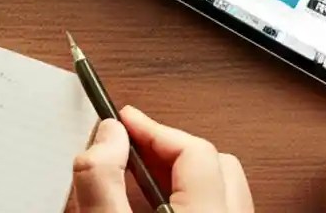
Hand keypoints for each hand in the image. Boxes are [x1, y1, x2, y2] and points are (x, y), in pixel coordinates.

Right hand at [69, 106, 253, 212]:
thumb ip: (102, 179)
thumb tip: (107, 134)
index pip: (194, 148)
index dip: (153, 128)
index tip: (122, 121)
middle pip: (219, 163)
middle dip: (173, 147)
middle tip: (133, 148)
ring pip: (224, 188)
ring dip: (185, 172)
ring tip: (144, 176)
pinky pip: (220, 208)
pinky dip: (192, 195)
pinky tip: (158, 205)